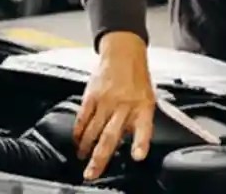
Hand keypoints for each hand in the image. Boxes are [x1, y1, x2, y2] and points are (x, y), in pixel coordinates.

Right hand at [73, 32, 155, 180]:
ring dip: (85, 147)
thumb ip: (139, 121)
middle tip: (92, 172)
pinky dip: (78, 132)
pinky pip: (82, 118)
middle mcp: (124, 105)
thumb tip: (131, 145)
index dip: (140, 143)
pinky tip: (77, 140)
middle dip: (100, 157)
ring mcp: (106, 101)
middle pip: (110, 136)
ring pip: (93, 130)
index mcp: (143, 106)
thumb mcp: (148, 98)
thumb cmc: (137, 78)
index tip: (138, 156)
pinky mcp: (91, 96)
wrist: (124, 52)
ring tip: (83, 158)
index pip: (144, 128)